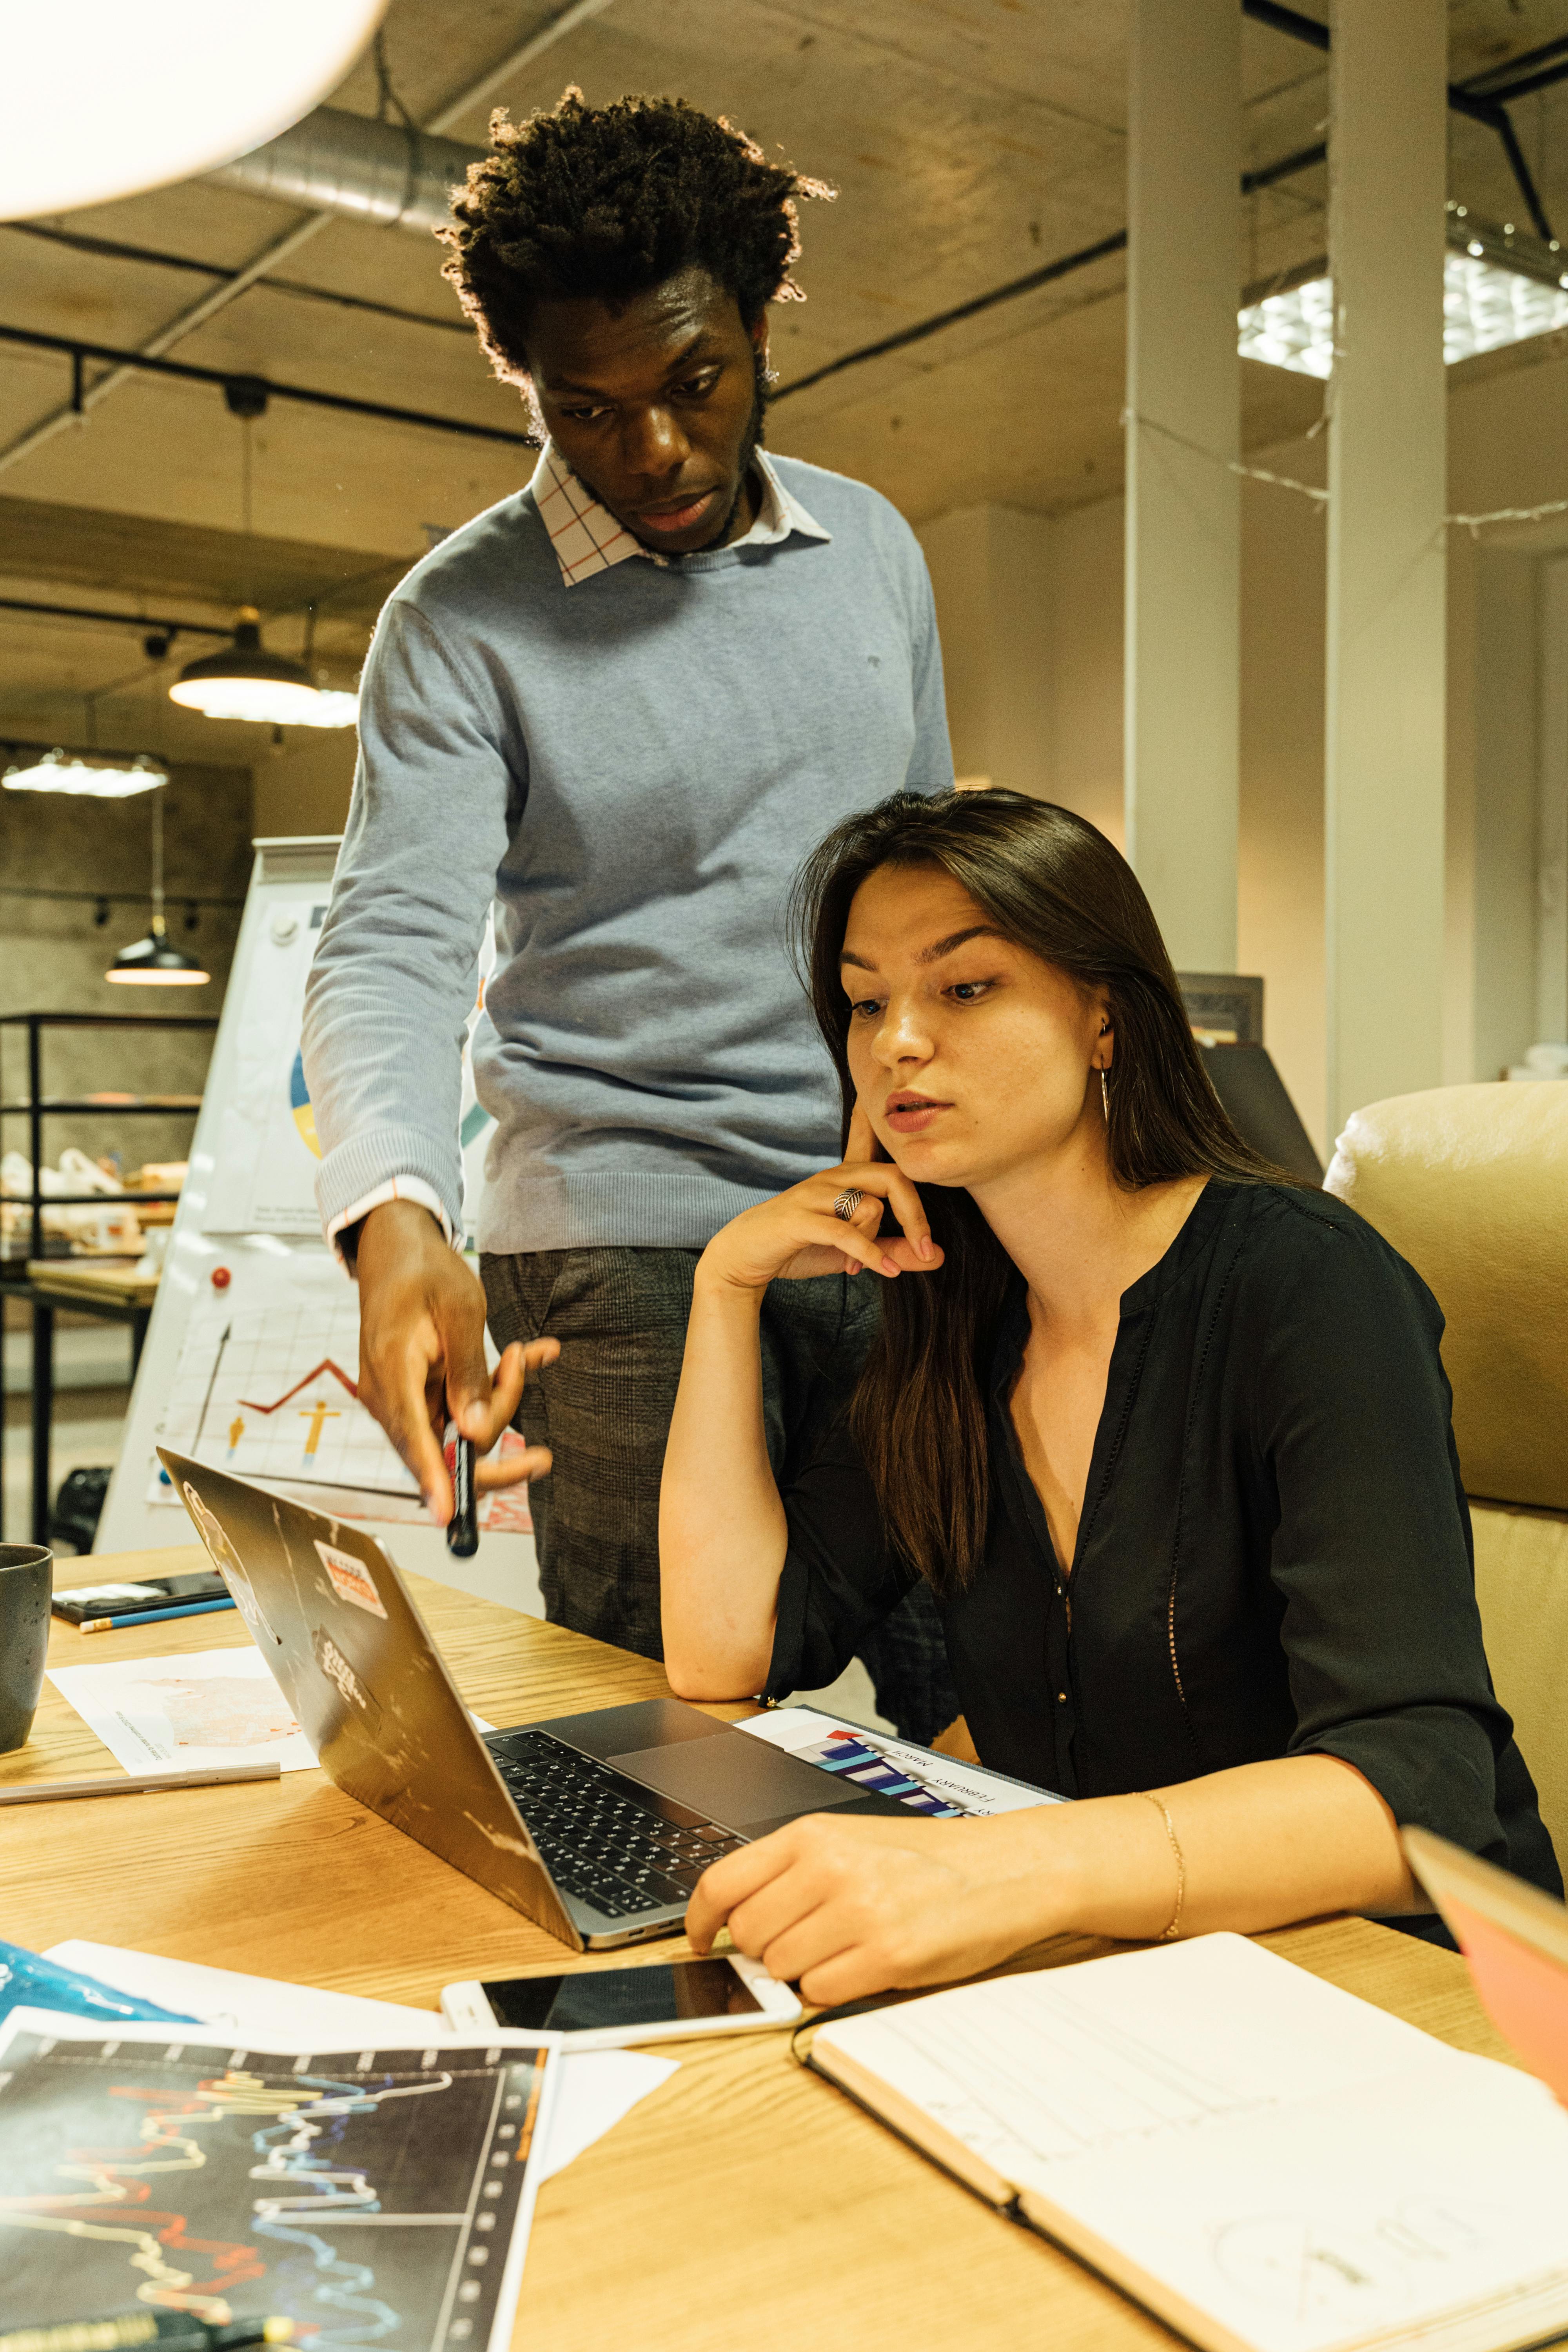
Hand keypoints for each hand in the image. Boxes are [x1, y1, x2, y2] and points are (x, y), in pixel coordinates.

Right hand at [354, 1199, 555, 1522]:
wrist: (397, 1249)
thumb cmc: (424, 1272)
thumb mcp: (458, 1310)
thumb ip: (468, 1372)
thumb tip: (476, 1434)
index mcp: (394, 1375)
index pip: (415, 1441)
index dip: (436, 1480)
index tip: (452, 1515)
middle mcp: (394, 1398)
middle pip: (448, 1447)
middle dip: (498, 1428)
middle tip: (534, 1418)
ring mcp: (408, 1399)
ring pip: (464, 1428)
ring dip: (502, 1397)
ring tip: (523, 1352)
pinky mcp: (424, 1394)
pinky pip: (465, 1406)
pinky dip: (499, 1386)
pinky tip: (538, 1354)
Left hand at [684, 1811, 1052, 2004]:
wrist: (1005, 1869)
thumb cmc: (929, 1858)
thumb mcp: (853, 1840)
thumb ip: (794, 1873)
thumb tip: (736, 1924)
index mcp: (813, 1836)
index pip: (722, 1882)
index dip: (699, 1921)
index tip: (700, 1940)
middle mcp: (829, 1869)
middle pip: (748, 1935)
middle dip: (766, 1950)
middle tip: (804, 1943)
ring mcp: (858, 1913)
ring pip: (780, 1969)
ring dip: (802, 1972)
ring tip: (843, 1950)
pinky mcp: (888, 1957)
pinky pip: (821, 1994)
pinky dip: (832, 1991)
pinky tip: (862, 1968)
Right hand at [697, 1104, 945, 1292]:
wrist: (744, 1257)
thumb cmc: (801, 1247)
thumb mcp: (855, 1251)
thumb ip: (894, 1250)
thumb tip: (938, 1256)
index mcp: (846, 1177)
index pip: (882, 1150)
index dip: (911, 1156)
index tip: (930, 1207)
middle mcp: (833, 1177)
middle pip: (893, 1178)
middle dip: (916, 1215)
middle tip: (924, 1248)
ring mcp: (814, 1194)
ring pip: (870, 1207)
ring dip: (874, 1242)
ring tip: (860, 1263)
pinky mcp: (799, 1218)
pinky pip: (846, 1231)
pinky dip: (871, 1255)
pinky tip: (885, 1271)